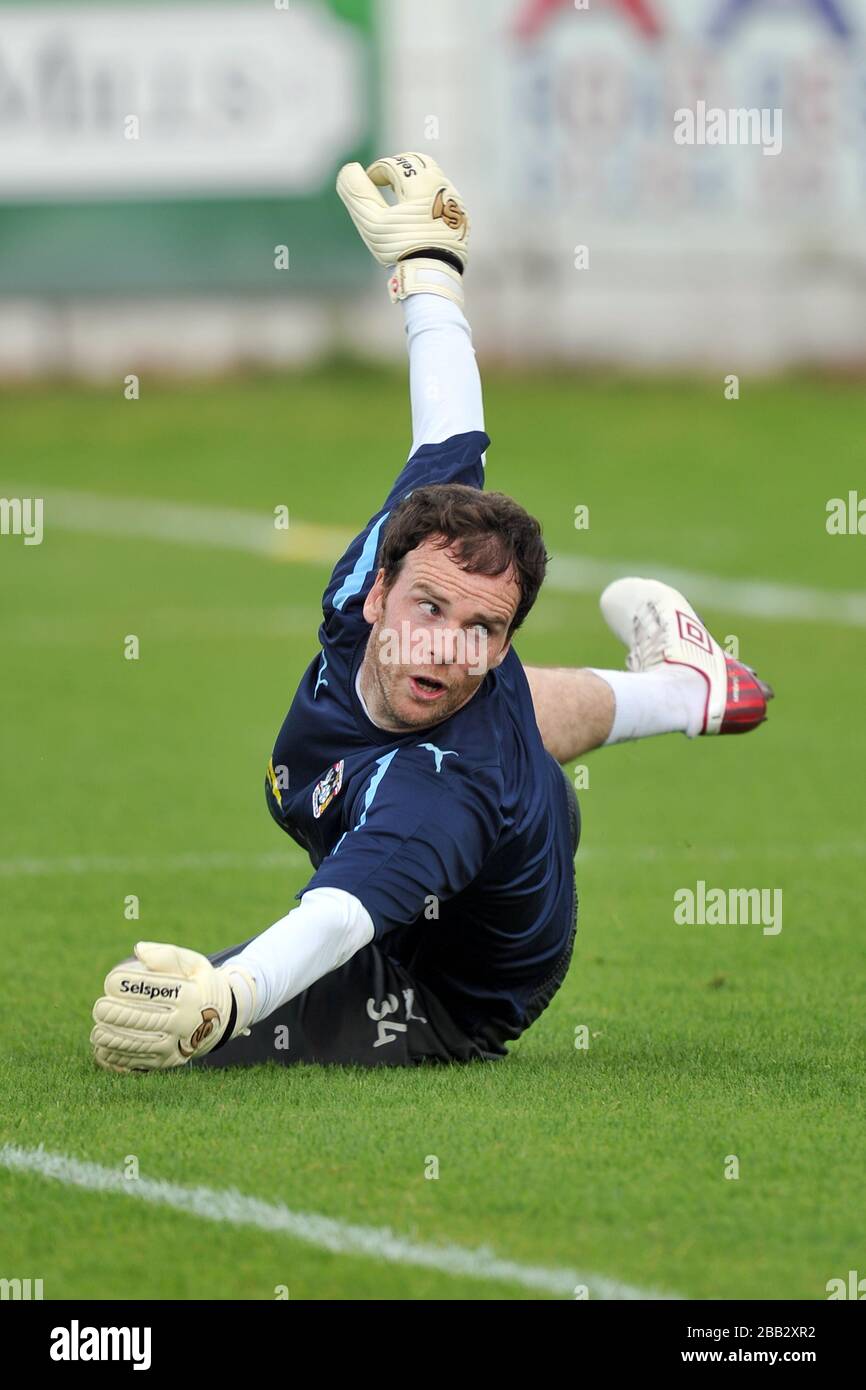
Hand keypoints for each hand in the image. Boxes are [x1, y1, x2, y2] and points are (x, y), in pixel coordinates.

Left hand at [90, 942, 255, 1072]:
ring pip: (142, 1045)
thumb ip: (168, 955)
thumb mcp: (194, 964)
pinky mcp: (169, 1061)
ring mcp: (178, 1046)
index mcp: (192, 996)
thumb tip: (139, 950)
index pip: (159, 991)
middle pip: (148, 1020)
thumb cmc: (200, 985)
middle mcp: (186, 1023)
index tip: (110, 981)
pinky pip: (140, 1062)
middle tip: (100, 1008)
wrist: (224, 1020)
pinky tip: (103, 1049)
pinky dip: (119, 1058)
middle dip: (120, 1016)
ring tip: (97, 1031)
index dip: (132, 986)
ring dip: (116, 1040)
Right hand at [336, 150, 469, 269]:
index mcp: (421, 183)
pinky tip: (418, 212)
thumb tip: (349, 169)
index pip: (394, 164)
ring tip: (400, 195)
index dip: (376, 171)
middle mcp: (442, 186)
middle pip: (417, 162)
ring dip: (414, 179)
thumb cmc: (400, 248)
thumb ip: (358, 193)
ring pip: (433, 177)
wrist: (432, 275)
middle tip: (384, 180)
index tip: (368, 184)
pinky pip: (444, 196)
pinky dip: (429, 195)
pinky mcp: (461, 217)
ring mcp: (455, 201)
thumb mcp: (372, 222)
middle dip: (397, 167)